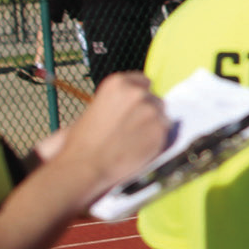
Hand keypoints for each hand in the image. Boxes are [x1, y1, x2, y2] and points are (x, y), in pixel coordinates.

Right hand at [58, 73, 169, 188]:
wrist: (84, 166)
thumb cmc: (82, 143)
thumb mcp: (94, 108)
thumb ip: (115, 102)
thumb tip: (127, 106)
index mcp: (119, 83)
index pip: (142, 82)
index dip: (139, 96)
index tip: (136, 106)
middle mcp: (138, 93)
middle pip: (154, 99)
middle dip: (147, 112)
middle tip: (133, 128)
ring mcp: (152, 112)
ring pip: (162, 116)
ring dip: (153, 126)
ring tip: (134, 141)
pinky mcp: (161, 131)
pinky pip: (165, 133)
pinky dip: (156, 141)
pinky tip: (140, 149)